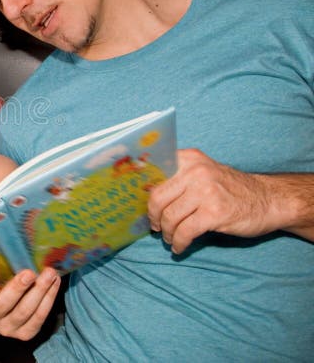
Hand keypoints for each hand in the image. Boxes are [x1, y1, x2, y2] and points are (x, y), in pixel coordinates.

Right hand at [0, 261, 59, 340]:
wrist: (1, 311)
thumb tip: (7, 248)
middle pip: (2, 304)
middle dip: (18, 288)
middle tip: (30, 272)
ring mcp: (6, 329)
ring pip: (24, 311)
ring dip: (40, 291)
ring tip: (49, 274)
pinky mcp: (24, 334)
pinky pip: (39, 318)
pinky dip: (49, 299)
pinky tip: (55, 283)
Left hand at [148, 148, 275, 253]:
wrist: (268, 199)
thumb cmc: (230, 188)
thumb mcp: (202, 173)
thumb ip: (177, 178)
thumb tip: (144, 194)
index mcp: (188, 159)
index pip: (153, 173)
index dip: (142, 193)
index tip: (138, 207)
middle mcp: (195, 171)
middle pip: (157, 198)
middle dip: (153, 217)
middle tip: (156, 227)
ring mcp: (205, 191)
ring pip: (169, 217)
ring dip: (166, 233)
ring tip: (170, 239)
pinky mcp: (214, 213)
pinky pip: (184, 231)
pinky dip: (178, 243)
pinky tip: (180, 247)